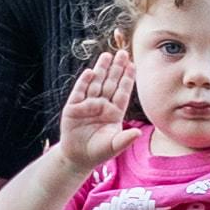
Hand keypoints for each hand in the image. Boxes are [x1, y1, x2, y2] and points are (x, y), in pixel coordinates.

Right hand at [56, 43, 137, 166]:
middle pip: (110, 83)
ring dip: (101, 70)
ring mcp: (87, 105)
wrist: (78, 157)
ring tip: (107, 55)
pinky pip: (79, 92)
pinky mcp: (73, 108)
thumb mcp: (113, 146)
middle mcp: (102, 105)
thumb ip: (125, 139)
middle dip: (116, 68)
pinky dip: (84, 82)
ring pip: (96, 84)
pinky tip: (90, 72)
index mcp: (114, 112)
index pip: (122, 91)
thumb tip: (137, 133)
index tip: (133, 65)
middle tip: (122, 52)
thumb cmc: (98, 151)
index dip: (127, 78)